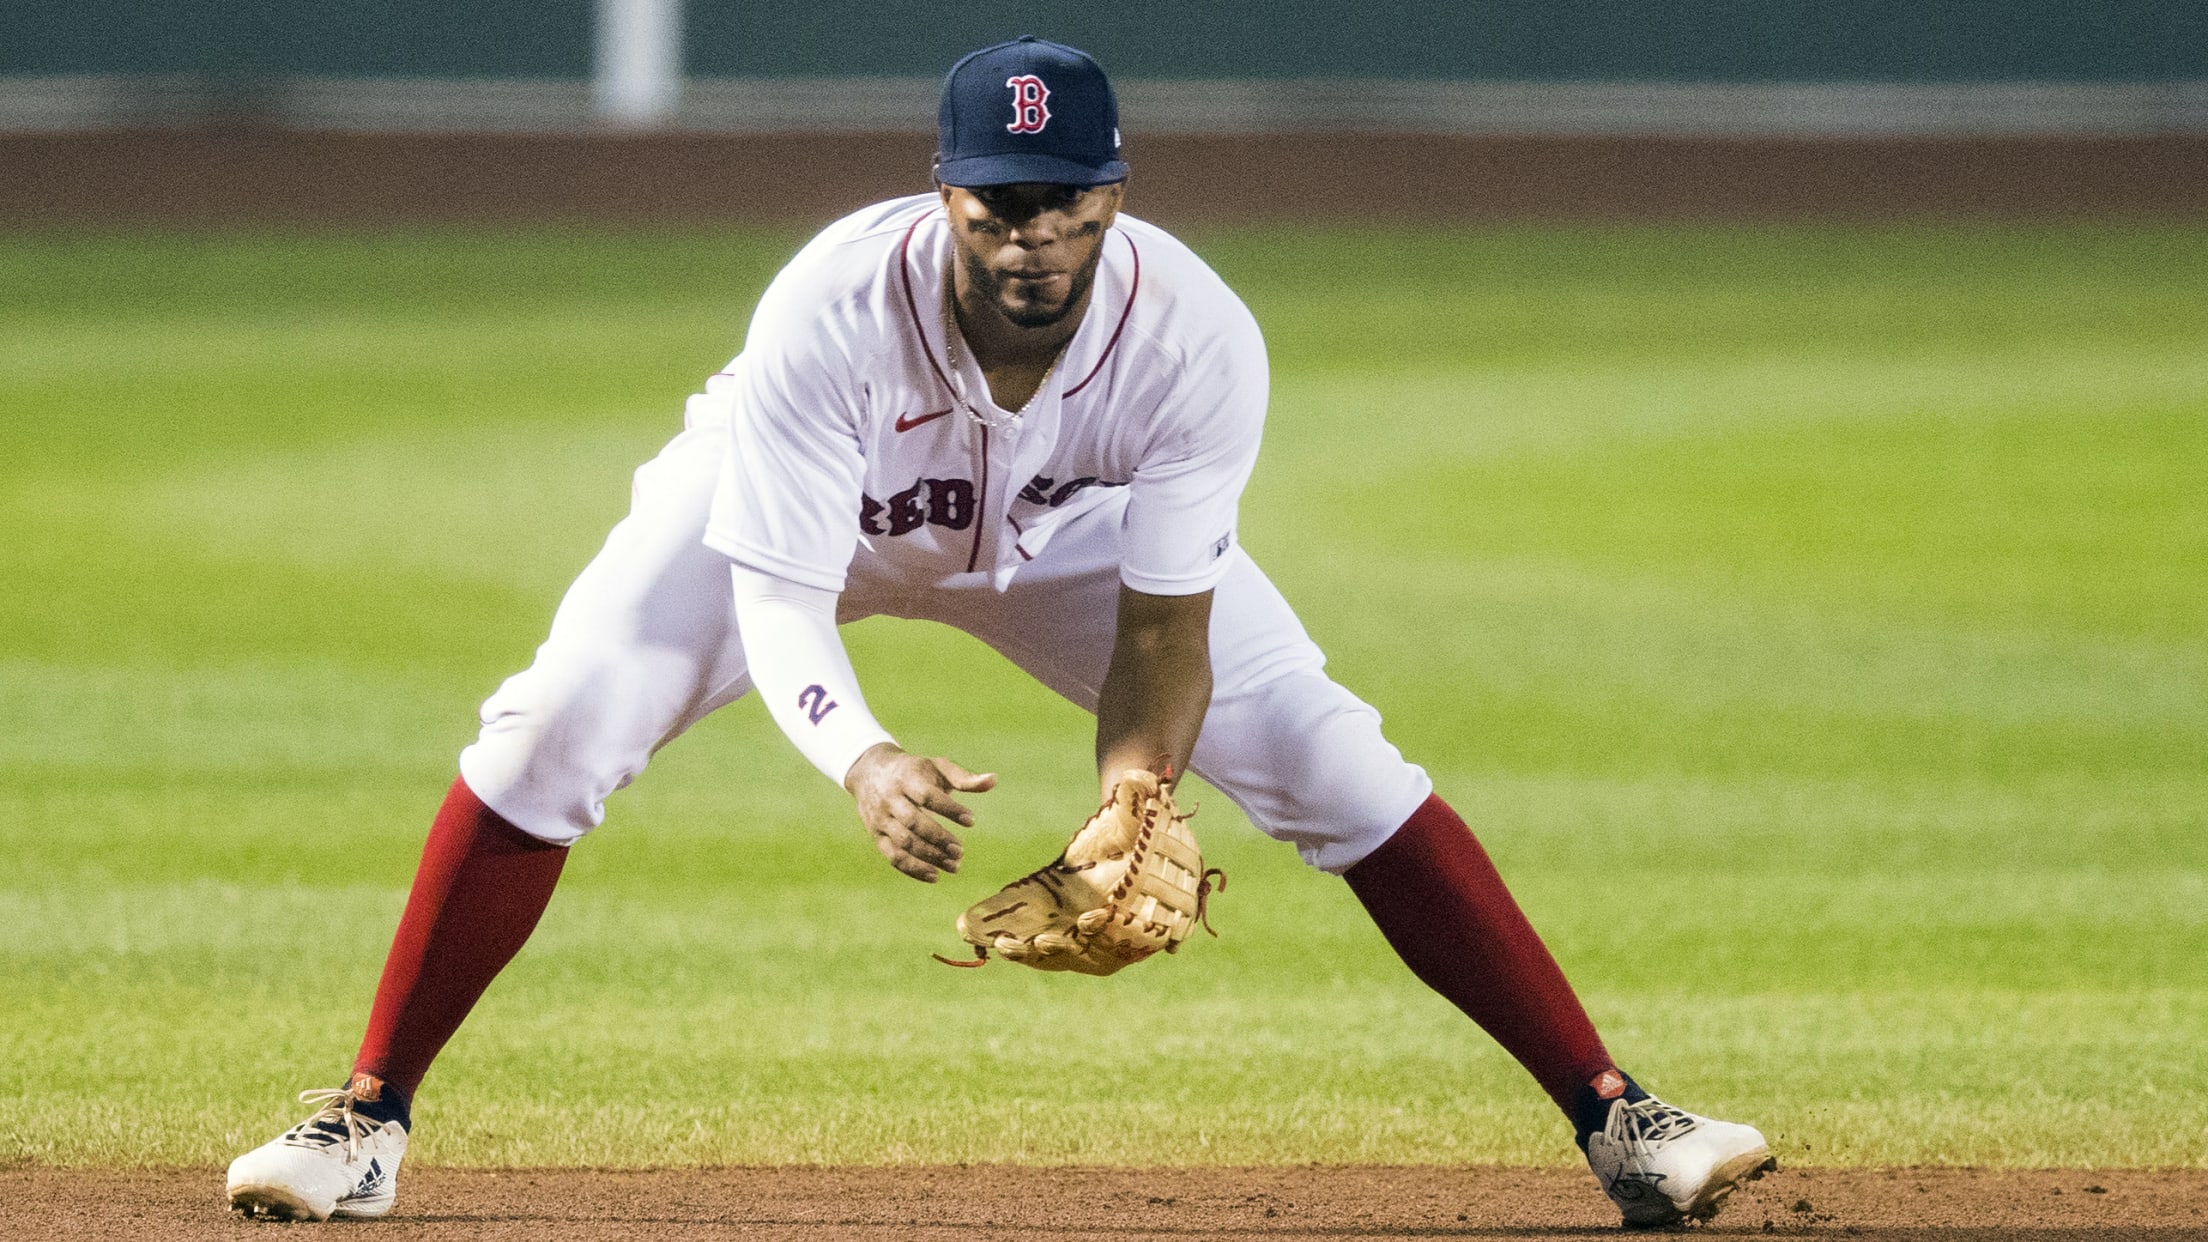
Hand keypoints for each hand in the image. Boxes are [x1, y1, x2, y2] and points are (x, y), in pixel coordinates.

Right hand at [842, 742, 995, 881]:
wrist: (870, 772)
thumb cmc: (914, 771)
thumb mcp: (937, 767)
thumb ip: (965, 777)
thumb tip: (994, 781)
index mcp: (907, 777)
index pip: (928, 796)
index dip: (950, 809)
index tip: (971, 821)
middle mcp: (890, 798)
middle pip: (913, 821)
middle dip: (938, 838)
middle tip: (961, 852)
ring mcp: (881, 818)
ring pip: (903, 842)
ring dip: (929, 857)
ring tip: (955, 866)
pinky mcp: (876, 836)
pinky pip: (892, 856)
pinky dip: (913, 869)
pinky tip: (935, 876)